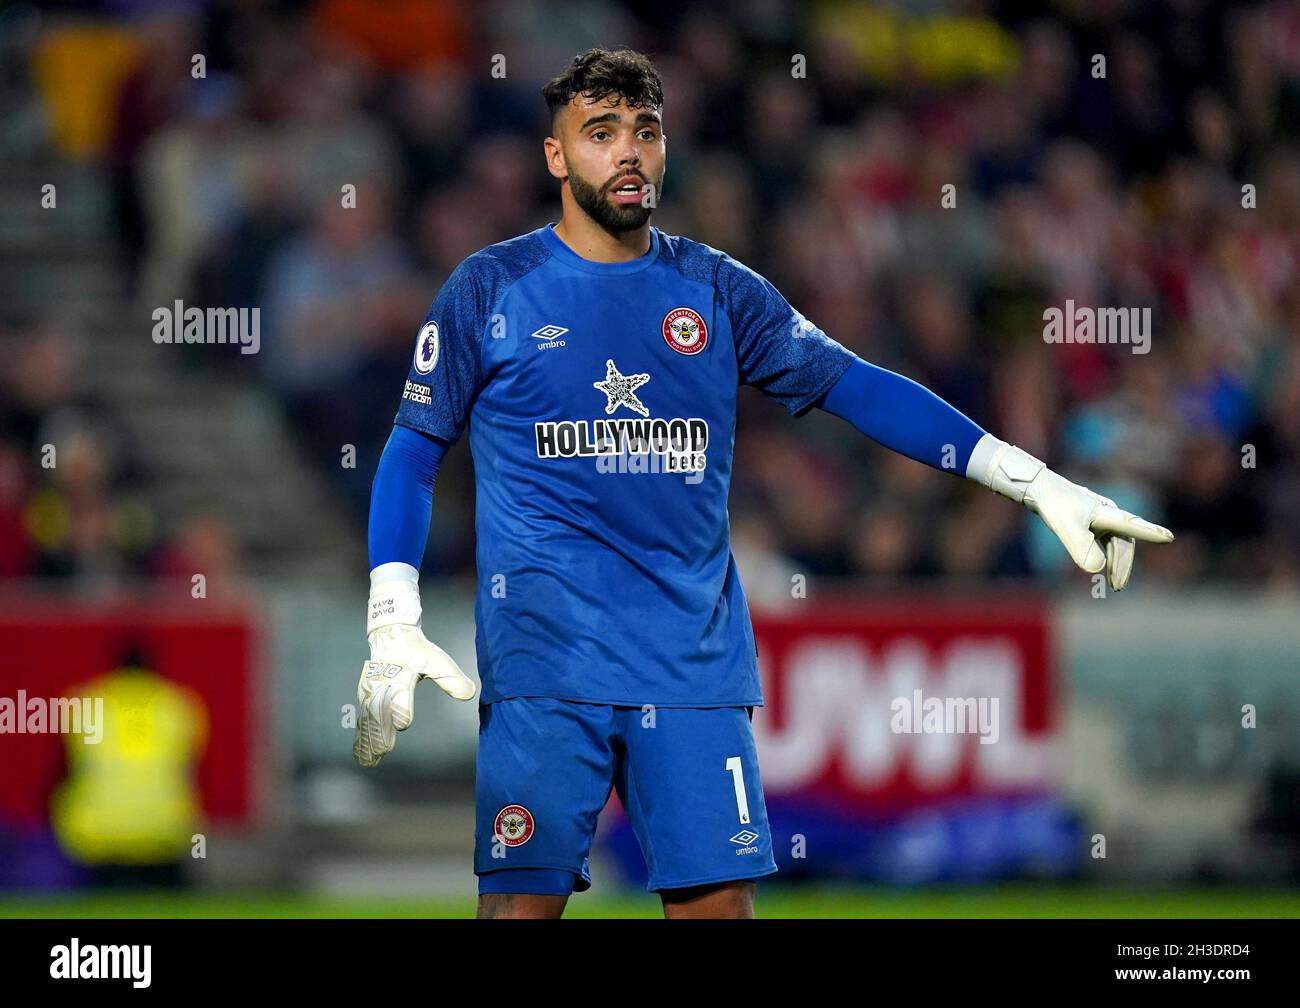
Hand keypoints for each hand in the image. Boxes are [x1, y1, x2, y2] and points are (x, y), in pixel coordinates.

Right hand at [354, 565, 475, 767]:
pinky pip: (363, 720)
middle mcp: (383, 687)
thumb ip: (451, 679)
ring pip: (368, 719)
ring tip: (370, 759)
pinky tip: (362, 755)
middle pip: (381, 712)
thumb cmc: (418, 652)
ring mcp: (372, 693)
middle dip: (381, 732)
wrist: (392, 637)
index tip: (402, 722)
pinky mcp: (367, 698)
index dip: (402, 709)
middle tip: (383, 750)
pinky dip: (362, 737)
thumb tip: (469, 694)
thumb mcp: (438, 661)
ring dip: (368, 739)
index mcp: (401, 677)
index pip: (400, 697)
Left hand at [973, 437, 1173, 590]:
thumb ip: (1081, 547)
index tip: (1168, 538)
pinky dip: (1108, 556)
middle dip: (1123, 565)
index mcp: (1107, 513)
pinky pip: (1108, 541)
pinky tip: (1104, 567)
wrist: (1040, 489)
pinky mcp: (1093, 520)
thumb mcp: (1065, 527)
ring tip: (1114, 584)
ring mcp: (1102, 517)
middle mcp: (1109, 514)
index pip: (1132, 525)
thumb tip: (1098, 569)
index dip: (1150, 533)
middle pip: (1124, 542)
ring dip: (1117, 563)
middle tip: (1117, 586)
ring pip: (1117, 543)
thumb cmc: (1055, 506)